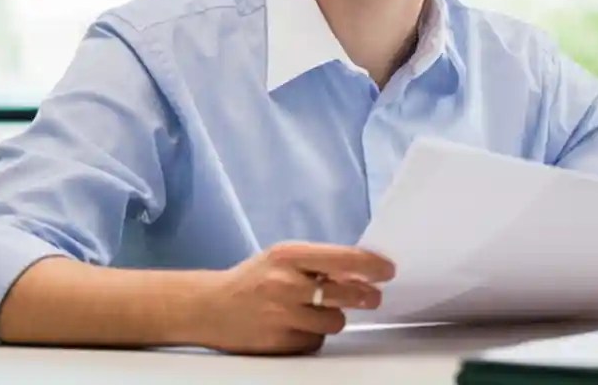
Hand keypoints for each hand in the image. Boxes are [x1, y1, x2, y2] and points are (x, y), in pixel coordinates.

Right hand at [188, 241, 394, 354]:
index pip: (343, 258)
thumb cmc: (252, 280)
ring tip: (318, 310)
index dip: (372, 265)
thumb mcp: (282, 259)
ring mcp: (283, 315)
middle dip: (366, 296)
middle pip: (346, 293)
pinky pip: (316, 341)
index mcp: (288, 255)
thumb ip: (318, 263)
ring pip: (335, 321)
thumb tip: (361, 270)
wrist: (209, 307)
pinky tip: (298, 325)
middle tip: (372, 297)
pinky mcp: (280, 342)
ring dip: (334, 317)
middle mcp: (286, 283)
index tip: (387, 270)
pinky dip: (314, 335)